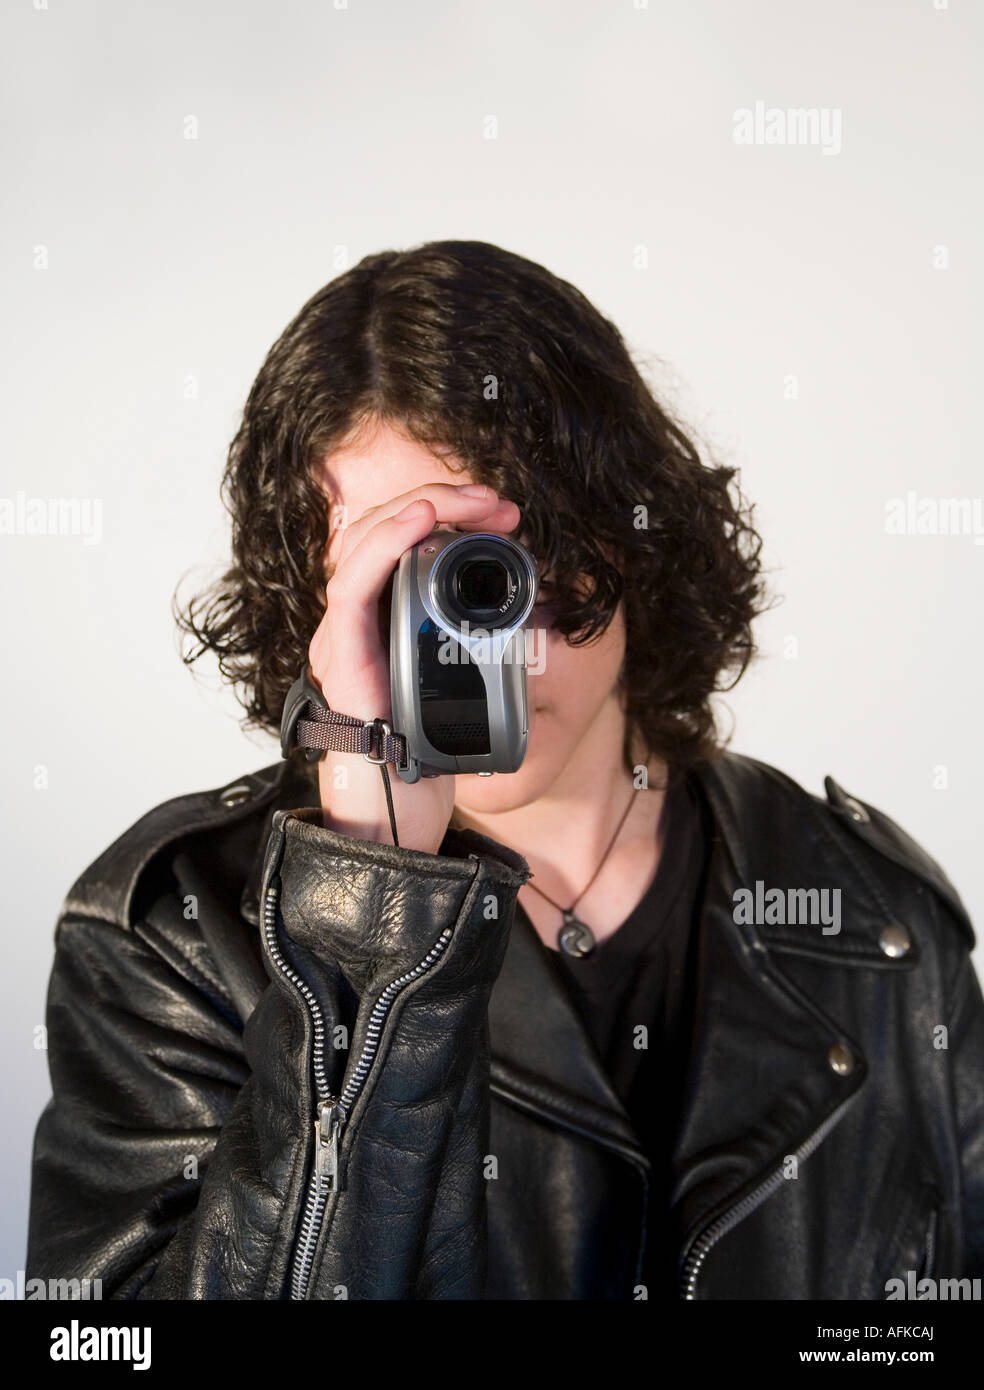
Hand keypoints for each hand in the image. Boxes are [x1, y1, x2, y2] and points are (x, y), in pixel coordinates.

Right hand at [308, 482, 520, 852]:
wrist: (398, 826)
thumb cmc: (426, 762)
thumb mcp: (467, 687)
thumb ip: (483, 647)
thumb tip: (535, 617)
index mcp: (380, 621)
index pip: (395, 540)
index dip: (444, 509)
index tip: (501, 511)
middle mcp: (355, 623)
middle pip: (379, 530)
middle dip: (440, 499)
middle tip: (497, 502)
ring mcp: (343, 638)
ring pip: (362, 543)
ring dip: (421, 507)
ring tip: (474, 501)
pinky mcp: (343, 660)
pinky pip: (352, 587)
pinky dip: (383, 543)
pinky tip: (419, 518)